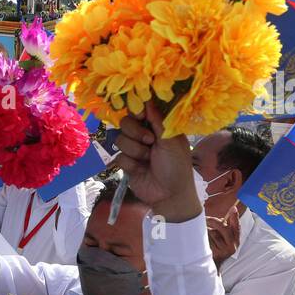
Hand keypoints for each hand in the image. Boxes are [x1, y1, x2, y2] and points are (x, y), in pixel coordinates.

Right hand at [110, 101, 198, 221]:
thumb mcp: (170, 141)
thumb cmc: (176, 166)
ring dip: (135, 150)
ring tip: (147, 159)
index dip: (138, 111)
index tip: (141, 115)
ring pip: (120, 139)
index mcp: (158, 127)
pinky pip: (118, 156)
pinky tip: (141, 170)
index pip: (141, 110)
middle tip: (150, 141)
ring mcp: (134, 149)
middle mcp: (144, 135)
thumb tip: (148, 99)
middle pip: (125, 122)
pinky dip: (130, 164)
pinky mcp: (126, 163)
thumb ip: (158, 120)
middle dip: (135, 132)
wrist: (169, 194)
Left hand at [206, 204, 241, 263]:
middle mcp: (232, 246)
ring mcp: (224, 251)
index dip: (235, 218)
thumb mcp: (222, 238)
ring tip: (204, 235)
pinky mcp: (216, 254)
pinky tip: (203, 242)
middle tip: (206, 218)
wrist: (212, 264)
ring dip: (206, 231)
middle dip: (213, 221)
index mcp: (235, 241)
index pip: (237, 227)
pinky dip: (203, 238)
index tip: (234, 208)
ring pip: (213, 233)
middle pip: (223, 228)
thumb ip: (225, 227)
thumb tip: (229, 212)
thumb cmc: (215, 248)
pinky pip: (207, 240)